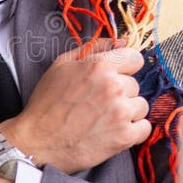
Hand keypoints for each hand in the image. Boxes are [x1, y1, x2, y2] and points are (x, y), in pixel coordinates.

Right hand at [1, 39, 150, 173]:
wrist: (37, 142)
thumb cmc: (47, 103)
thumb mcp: (62, 65)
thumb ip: (94, 48)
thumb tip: (123, 41)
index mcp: (99, 66)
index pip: (135, 58)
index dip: (124, 67)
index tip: (115, 77)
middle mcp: (113, 86)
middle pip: (135, 84)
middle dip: (121, 92)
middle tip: (98, 104)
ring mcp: (120, 112)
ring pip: (141, 106)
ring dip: (127, 112)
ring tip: (104, 119)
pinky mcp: (124, 136)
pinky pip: (144, 128)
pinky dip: (133, 131)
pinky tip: (114, 131)